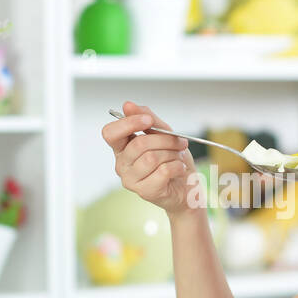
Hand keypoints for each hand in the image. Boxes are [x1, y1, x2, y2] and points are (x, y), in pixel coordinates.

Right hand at [102, 100, 197, 216]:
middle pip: (139, 144)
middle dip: (165, 139)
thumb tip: (127, 105)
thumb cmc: (173, 160)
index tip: (148, 121)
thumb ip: (148, 119)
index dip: (128, 123)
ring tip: (179, 157)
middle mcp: (121, 164)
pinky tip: (179, 169)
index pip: (110, 133)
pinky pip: (163, 171)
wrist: (187, 187)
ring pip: (151, 158)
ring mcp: (130, 180)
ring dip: (172, 154)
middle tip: (180, 142)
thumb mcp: (163, 134)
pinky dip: (177, 166)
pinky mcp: (144, 191)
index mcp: (122, 148)